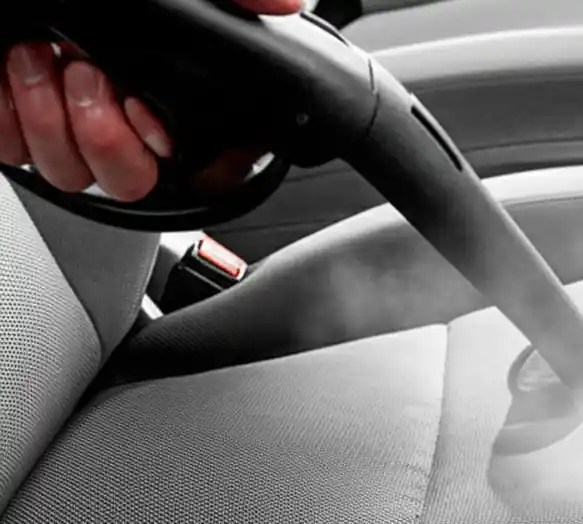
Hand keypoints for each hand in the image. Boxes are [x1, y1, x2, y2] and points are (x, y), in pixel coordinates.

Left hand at [0, 0, 303, 201]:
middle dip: (106, 136)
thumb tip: (287, 5)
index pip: (190, 151)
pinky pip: (15, 155)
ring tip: (39, 62)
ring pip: (71, 175)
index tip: (142, 107)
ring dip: (53, 123)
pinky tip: (8, 75)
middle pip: (131, 180)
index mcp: (151, 78)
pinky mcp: (7, 124)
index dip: (169, 142)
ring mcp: (57, 120)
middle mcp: (110, 106)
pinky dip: (11, 120)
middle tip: (86, 76)